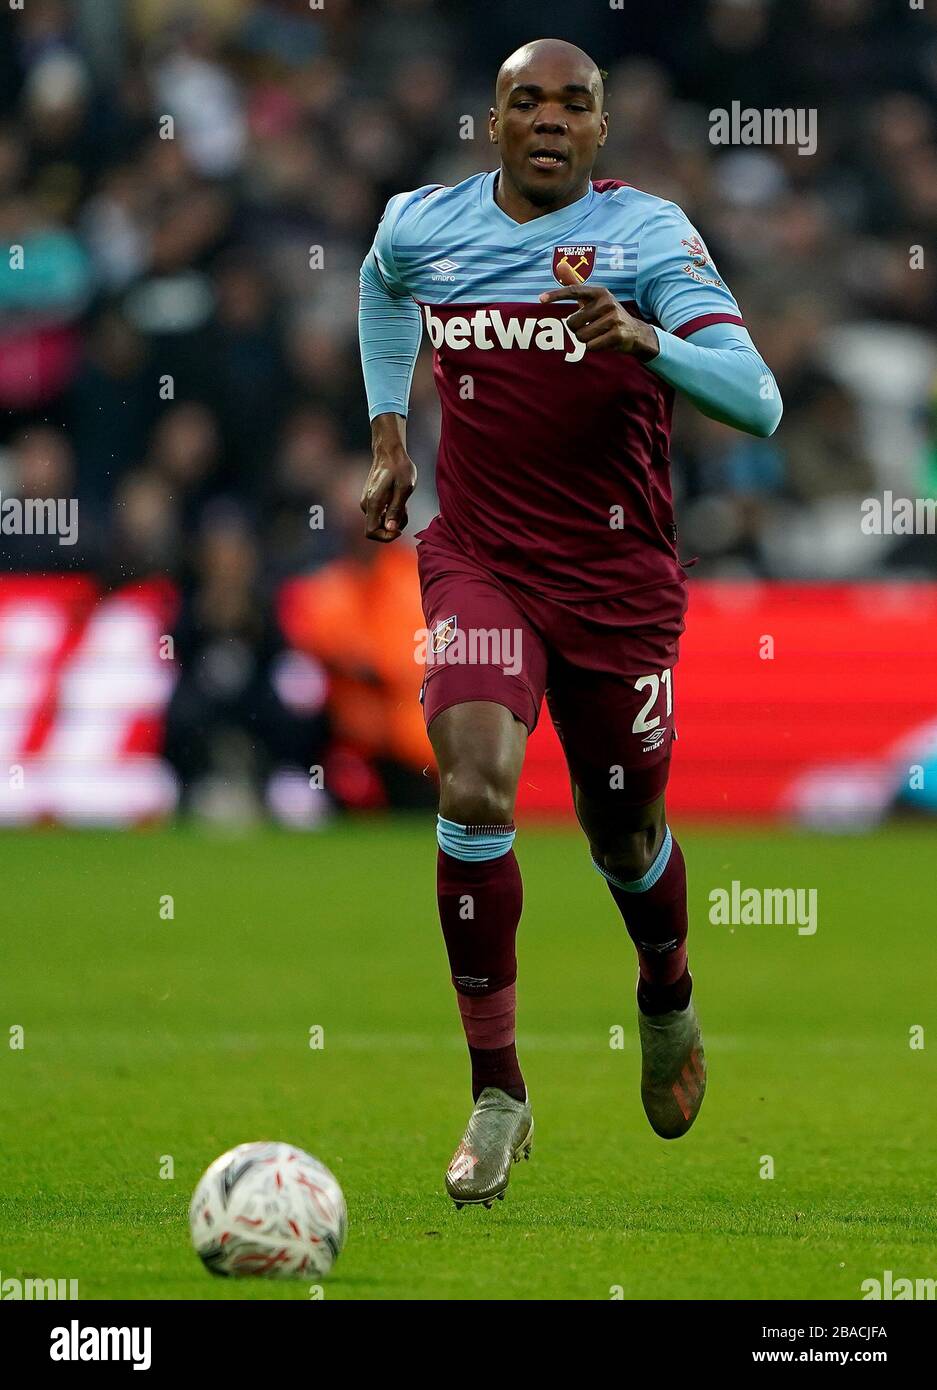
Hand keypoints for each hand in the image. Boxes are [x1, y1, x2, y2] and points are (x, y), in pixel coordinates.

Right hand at [361, 414, 416, 541]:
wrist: (390, 452)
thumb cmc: (399, 468)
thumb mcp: (404, 489)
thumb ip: (396, 510)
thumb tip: (390, 528)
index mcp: (373, 503)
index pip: (371, 532)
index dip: (386, 536)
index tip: (399, 528)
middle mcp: (366, 505)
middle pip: (377, 529)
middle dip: (393, 526)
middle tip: (406, 510)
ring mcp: (367, 502)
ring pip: (380, 522)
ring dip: (395, 519)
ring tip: (405, 503)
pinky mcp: (370, 500)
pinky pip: (380, 514)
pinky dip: (391, 513)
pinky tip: (400, 501)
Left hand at [539, 260, 658, 358]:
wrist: (635, 332)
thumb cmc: (607, 314)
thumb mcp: (593, 299)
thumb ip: (575, 284)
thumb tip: (561, 265)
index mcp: (599, 292)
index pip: (573, 291)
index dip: (556, 295)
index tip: (540, 299)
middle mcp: (607, 302)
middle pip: (572, 323)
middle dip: (576, 330)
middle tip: (590, 327)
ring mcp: (613, 318)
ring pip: (581, 337)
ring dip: (585, 340)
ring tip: (598, 334)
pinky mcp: (617, 334)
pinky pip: (591, 346)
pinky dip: (594, 347)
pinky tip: (604, 342)